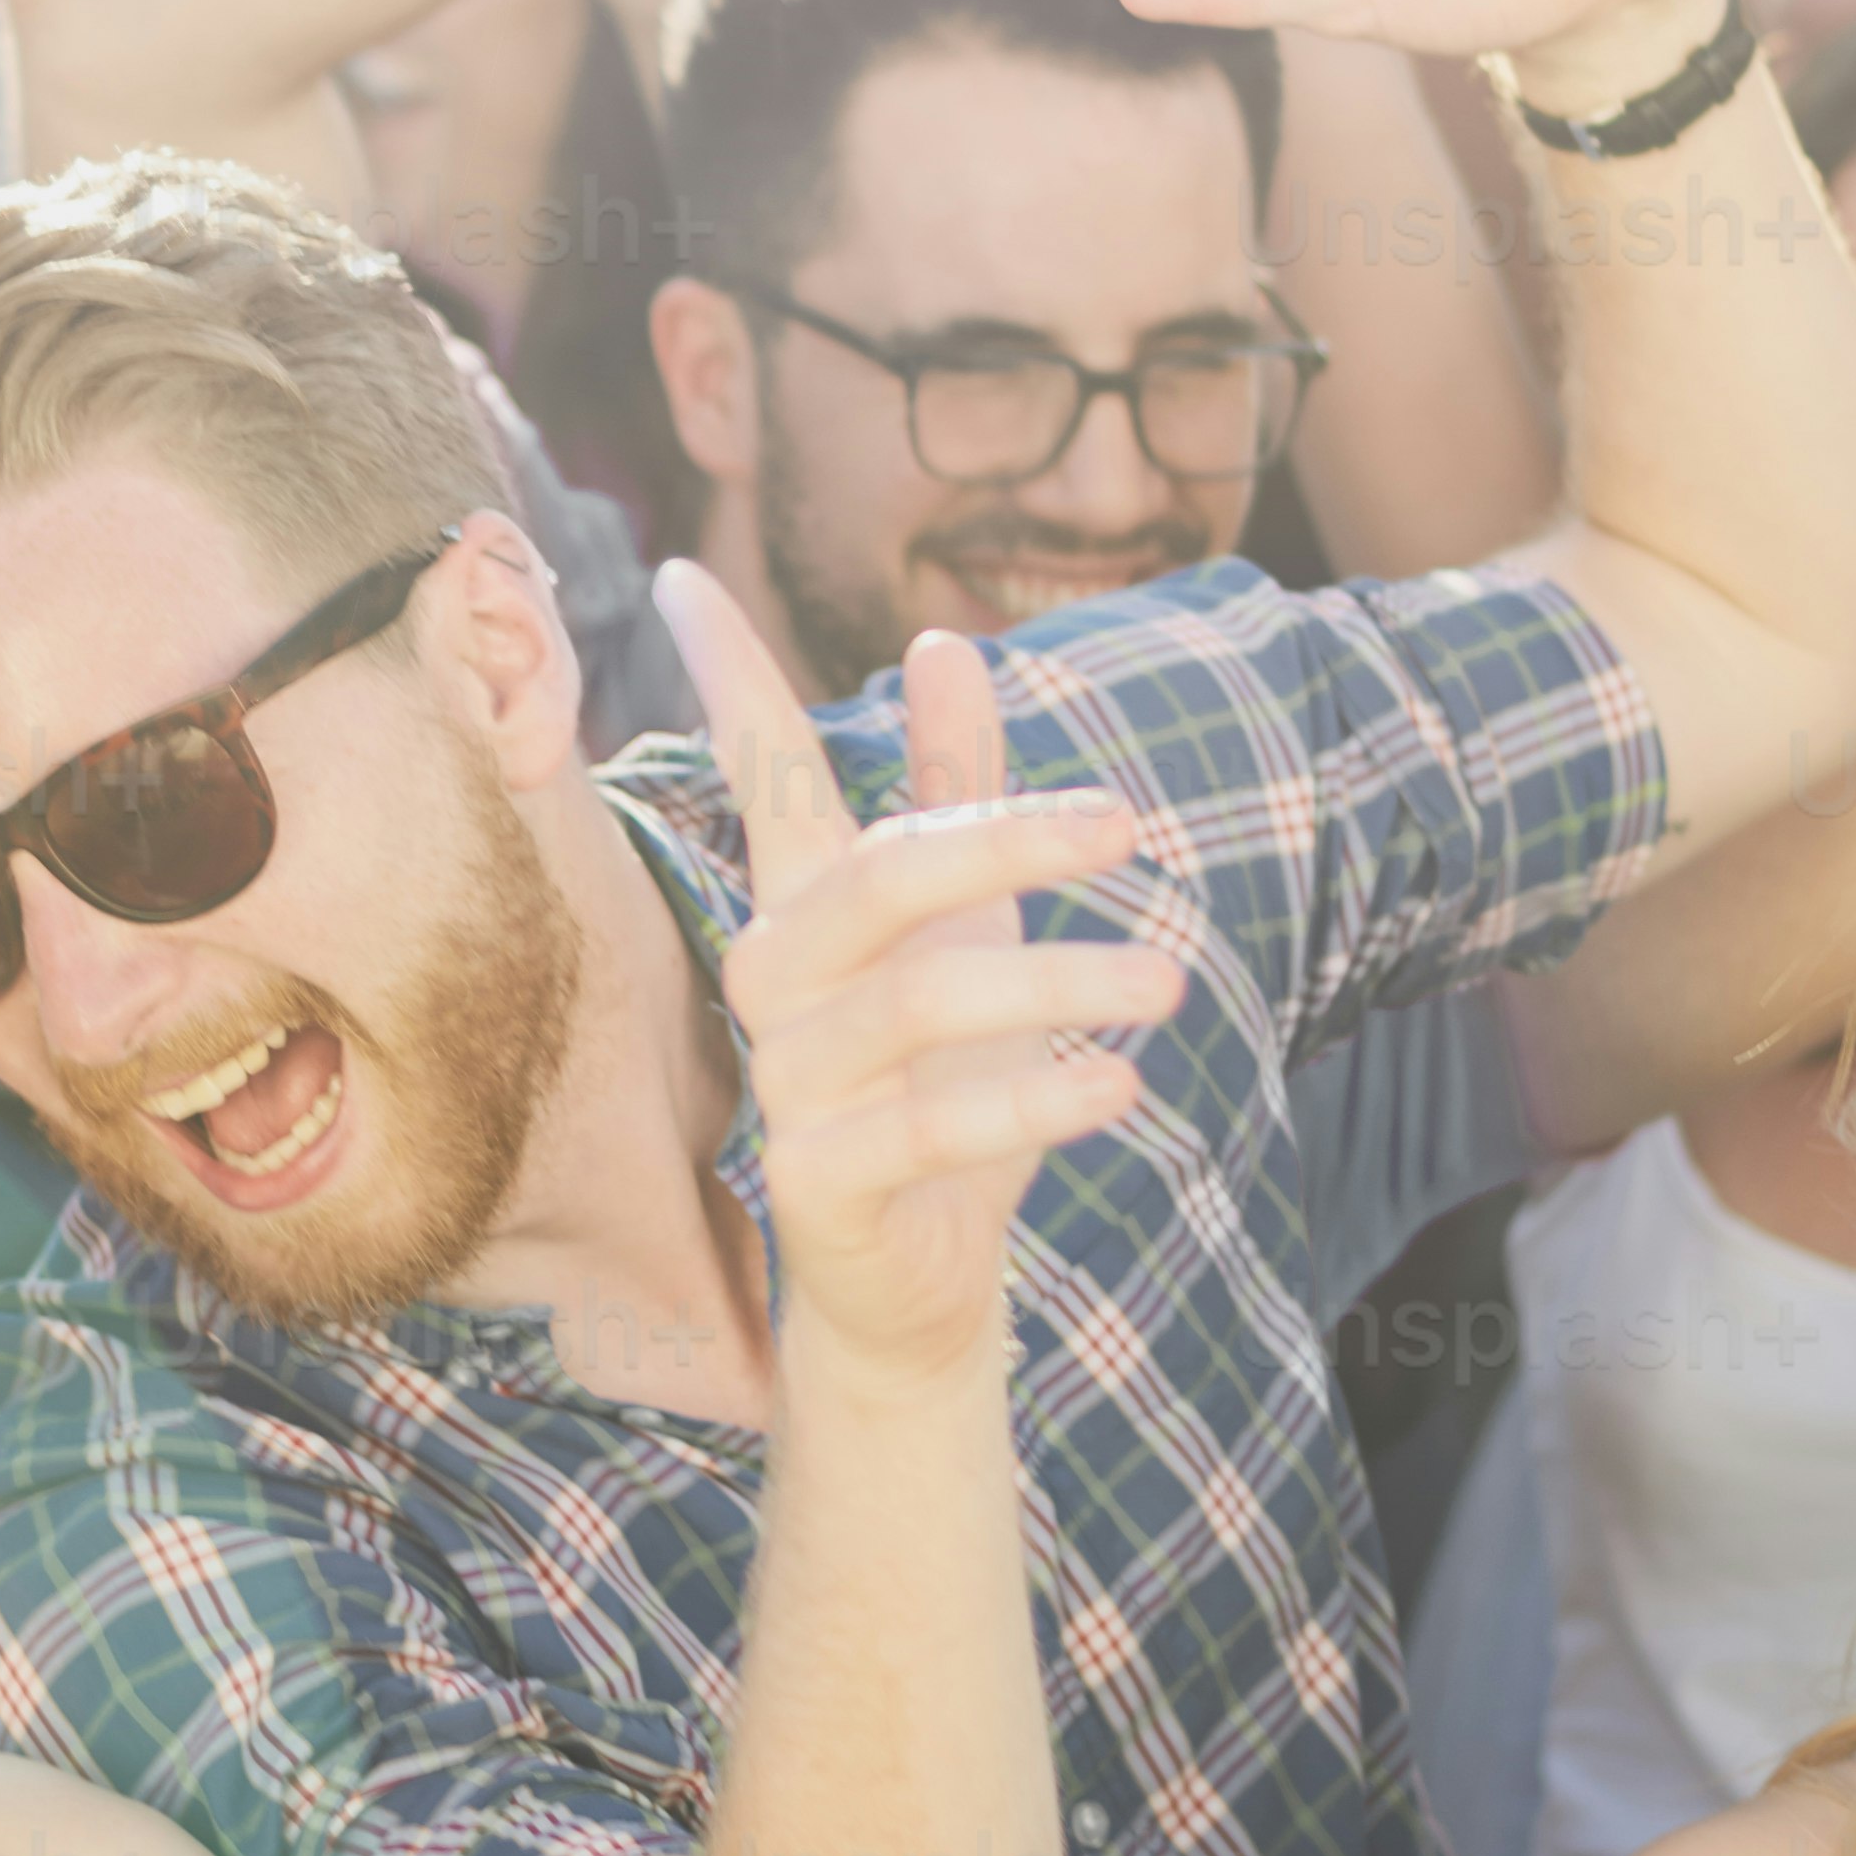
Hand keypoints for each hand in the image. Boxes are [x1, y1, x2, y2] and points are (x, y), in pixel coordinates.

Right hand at [659, 572, 1184, 1386]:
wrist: (926, 1283)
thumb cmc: (943, 1086)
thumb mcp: (967, 927)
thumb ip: (959, 789)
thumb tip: (945, 639)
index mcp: (807, 907)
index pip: (761, 772)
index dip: (726, 676)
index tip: (685, 572)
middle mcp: (776, 982)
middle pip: (874, 874)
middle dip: (1005, 839)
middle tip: (1128, 824)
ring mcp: (789, 1083)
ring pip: (915, 1000)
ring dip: (1057, 981)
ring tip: (1170, 982)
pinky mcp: (817, 1182)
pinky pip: (925, 1125)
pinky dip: (1033, 1097)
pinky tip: (1122, 1086)